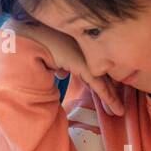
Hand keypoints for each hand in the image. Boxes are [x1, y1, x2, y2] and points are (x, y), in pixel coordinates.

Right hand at [3, 17, 124, 115]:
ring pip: (104, 82)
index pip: (91, 68)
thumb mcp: (51, 57)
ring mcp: (87, 58)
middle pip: (101, 74)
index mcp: (77, 49)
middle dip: (110, 90)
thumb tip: (62, 73)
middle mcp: (85, 53)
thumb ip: (59, 64)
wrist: (32, 38)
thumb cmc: (38, 44)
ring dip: (111, 98)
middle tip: (117, 106)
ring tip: (118, 111)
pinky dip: (108, 98)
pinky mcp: (86, 67)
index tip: (108, 94)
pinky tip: (116, 109)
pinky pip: (100, 86)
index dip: (101, 82)